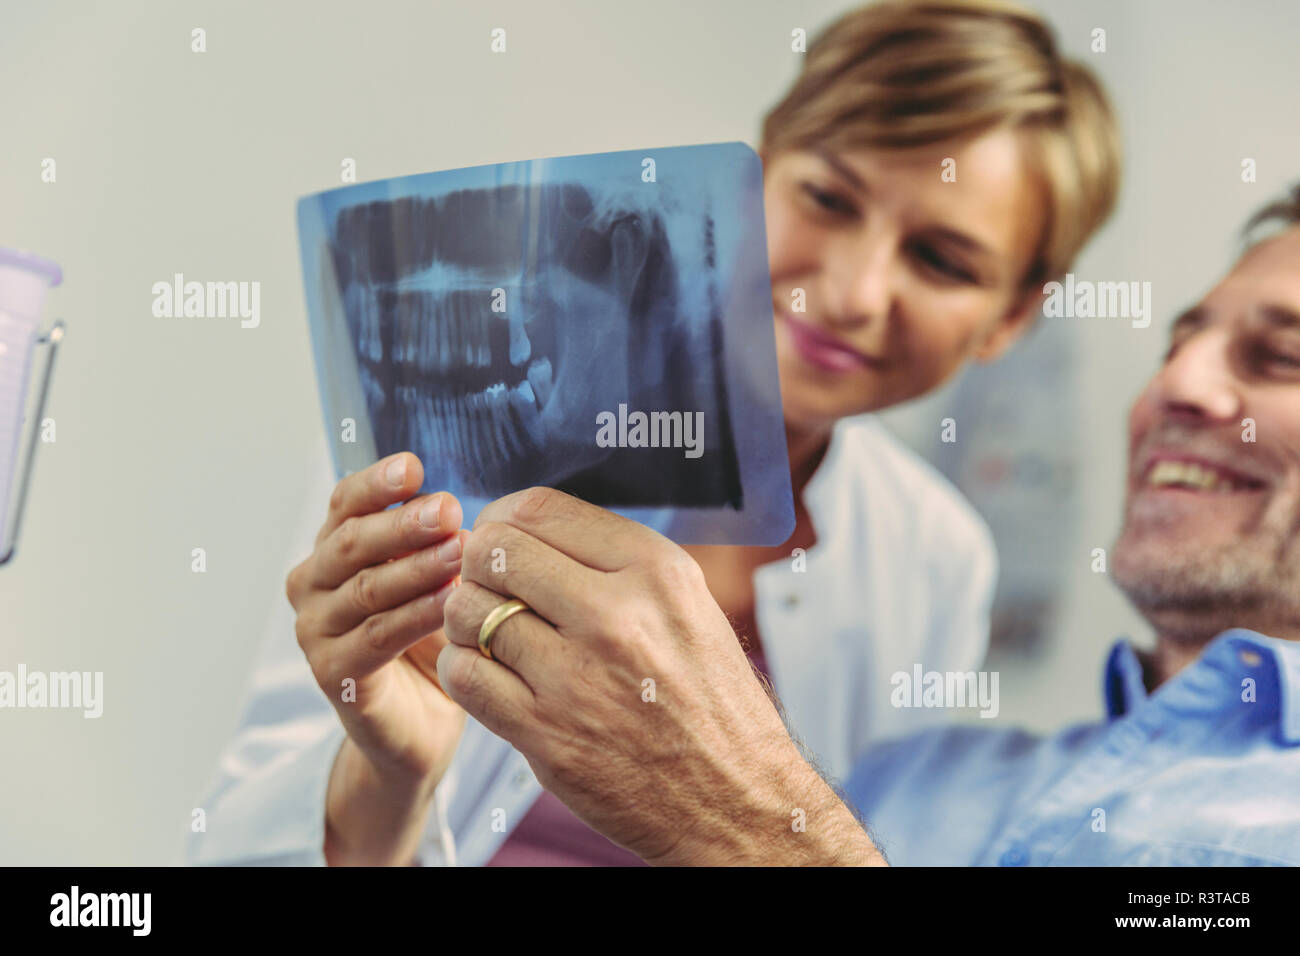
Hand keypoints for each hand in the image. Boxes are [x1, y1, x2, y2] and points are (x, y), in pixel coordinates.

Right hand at [287, 452, 467, 863]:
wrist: (418, 727)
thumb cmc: (429, 640)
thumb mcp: (430, 578)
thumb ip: (431, 539)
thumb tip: (460, 501)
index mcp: (334, 550)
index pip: (346, 504)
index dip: (377, 484)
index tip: (414, 467)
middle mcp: (314, 585)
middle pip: (352, 542)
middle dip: (402, 524)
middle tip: (449, 510)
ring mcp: (316, 631)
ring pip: (366, 589)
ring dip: (415, 568)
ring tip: (459, 553)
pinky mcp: (334, 675)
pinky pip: (376, 638)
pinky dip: (414, 616)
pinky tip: (451, 603)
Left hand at [437, 487, 882, 865]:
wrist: (737, 798)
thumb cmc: (710, 702)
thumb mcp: (687, 605)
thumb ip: (617, 564)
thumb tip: (535, 530)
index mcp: (655, 571)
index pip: (541, 509)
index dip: (502, 518)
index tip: (499, 538)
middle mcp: (616, 615)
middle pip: (495, 552)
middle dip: (478, 565)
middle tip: (486, 586)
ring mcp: (577, 677)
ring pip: (469, 612)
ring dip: (465, 620)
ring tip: (488, 634)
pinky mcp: (548, 735)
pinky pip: (465, 676)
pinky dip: (462, 669)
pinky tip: (487, 673)